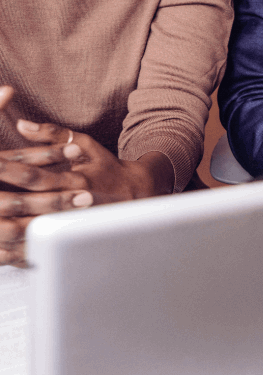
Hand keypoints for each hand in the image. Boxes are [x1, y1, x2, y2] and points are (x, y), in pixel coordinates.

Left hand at [0, 85, 172, 265]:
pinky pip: (33, 250)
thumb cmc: (106, 168)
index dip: (8, 169)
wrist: (137, 196)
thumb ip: (53, 134)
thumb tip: (22, 124)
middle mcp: (70, 204)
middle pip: (25, 204)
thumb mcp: (85, 145)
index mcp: (74, 179)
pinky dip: (12, 250)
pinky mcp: (66, 241)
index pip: (33, 174)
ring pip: (27, 232)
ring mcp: (68, 226)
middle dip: (0, 199)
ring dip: (3, 227)